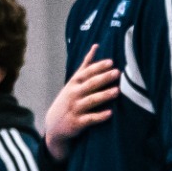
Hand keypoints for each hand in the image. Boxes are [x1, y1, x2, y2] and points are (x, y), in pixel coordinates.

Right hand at [46, 45, 119, 159]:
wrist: (54, 124)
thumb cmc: (69, 99)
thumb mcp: (74, 81)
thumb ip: (86, 65)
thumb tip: (96, 46)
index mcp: (74, 83)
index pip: (87, 72)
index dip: (98, 67)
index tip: (111, 62)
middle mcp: (74, 94)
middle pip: (90, 84)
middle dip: (103, 78)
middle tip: (117, 73)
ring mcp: (75, 108)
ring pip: (91, 100)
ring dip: (104, 95)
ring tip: (117, 91)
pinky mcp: (77, 123)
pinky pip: (90, 119)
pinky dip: (100, 116)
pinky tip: (110, 113)